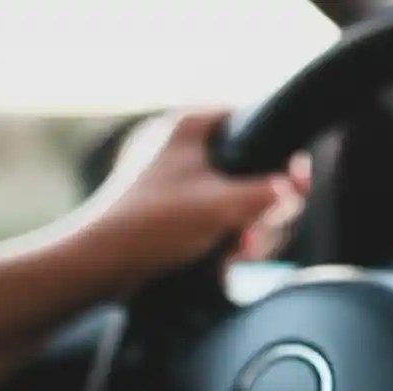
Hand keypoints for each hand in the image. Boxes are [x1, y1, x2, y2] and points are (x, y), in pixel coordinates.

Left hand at [71, 109, 308, 293]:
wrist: (98, 266)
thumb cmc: (151, 225)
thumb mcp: (222, 205)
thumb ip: (268, 193)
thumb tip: (293, 189)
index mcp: (191, 127)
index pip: (255, 122)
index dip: (281, 155)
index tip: (294, 185)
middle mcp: (186, 148)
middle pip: (255, 169)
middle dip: (263, 210)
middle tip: (253, 235)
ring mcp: (182, 182)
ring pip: (241, 200)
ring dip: (248, 231)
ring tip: (236, 253)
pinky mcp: (178, 213)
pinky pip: (220, 220)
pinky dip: (227, 241)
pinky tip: (224, 262)